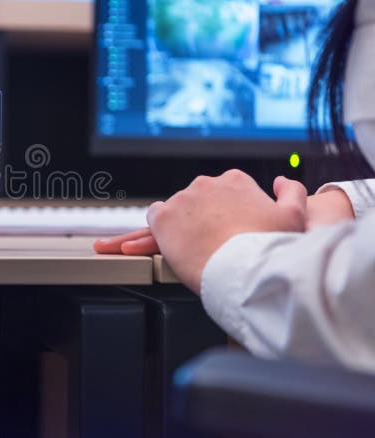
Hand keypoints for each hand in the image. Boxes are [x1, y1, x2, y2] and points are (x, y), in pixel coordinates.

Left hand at [140, 170, 306, 292]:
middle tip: (213, 244)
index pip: (225, 192)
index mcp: (235, 180)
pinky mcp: (163, 217)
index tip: (231, 232)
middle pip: (200, 201)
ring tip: (194, 248)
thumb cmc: (272, 247)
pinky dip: (160, 229)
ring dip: (183, 225)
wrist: (246, 270)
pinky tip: (172, 244)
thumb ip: (291, 191)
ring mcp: (182, 199)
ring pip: (178, 210)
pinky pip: (155, 217)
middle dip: (205, 219)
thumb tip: (280, 181)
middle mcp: (206, 184)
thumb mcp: (295, 215)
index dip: (227, 214)